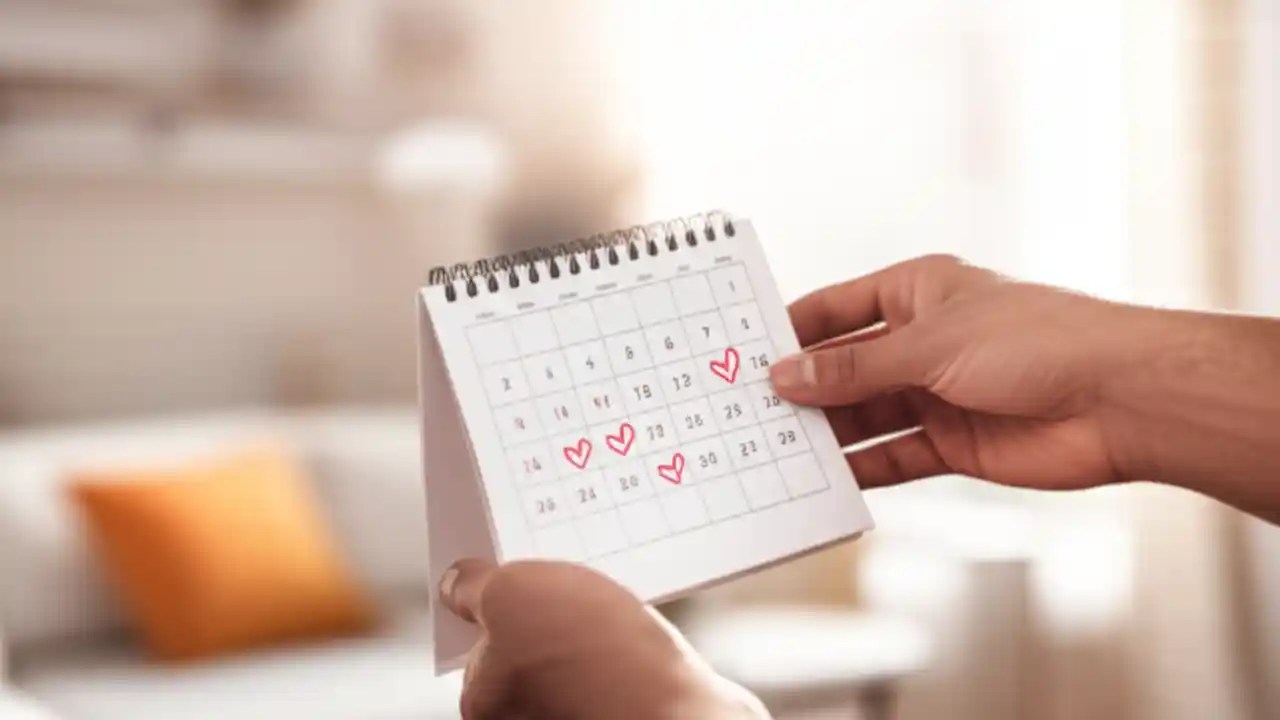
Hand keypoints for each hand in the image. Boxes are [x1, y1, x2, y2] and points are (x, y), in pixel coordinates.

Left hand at [439, 559, 769, 719]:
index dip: (491, 593)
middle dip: (540, 605)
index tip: (509, 562)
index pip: (474, 637)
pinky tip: (634, 621)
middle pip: (523, 640)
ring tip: (605, 596)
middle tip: (562, 573)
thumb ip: (474, 587)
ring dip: (585, 616)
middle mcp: (524, 716)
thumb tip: (456, 584)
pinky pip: (614, 659)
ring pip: (572, 646)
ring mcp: (577, 712)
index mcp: (483, 699)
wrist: (679, 712)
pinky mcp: (624, 707)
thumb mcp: (511, 596)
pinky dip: (621, 635)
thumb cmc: (593, 659)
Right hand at [768, 255, 1279, 518]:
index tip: (742, 355)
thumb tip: (787, 376)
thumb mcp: (930, 345)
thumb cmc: (1036, 341)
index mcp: (917, 292)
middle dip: (802, 389)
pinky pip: (893, 456)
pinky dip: (862, 469)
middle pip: (845, 367)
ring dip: (825, 433)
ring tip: (773, 451)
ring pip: (864, 415)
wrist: (1119, 399)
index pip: (837, 309)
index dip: (792, 331)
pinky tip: (825, 480)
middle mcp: (923, 342)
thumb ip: (854, 368)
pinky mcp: (954, 443)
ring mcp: (936, 394)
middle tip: (746, 412)